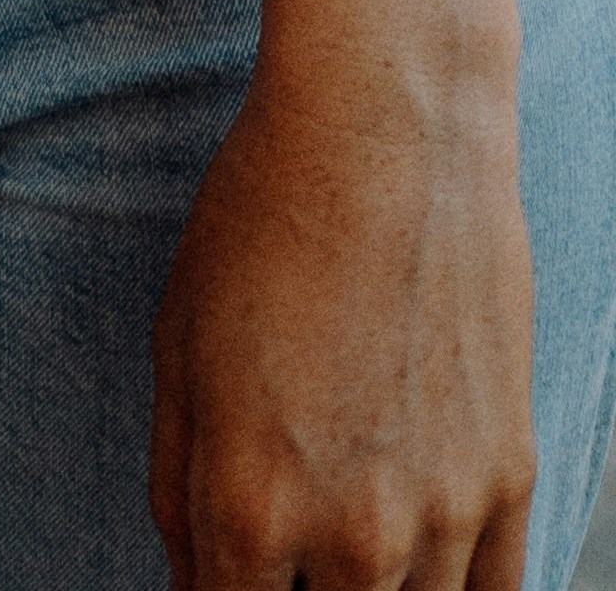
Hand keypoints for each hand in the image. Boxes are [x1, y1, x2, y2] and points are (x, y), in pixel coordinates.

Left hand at [150, 49, 534, 587]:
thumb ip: (179, 491)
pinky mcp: (508, 481)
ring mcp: (442, 517)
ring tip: (341, 540)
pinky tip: (417, 564)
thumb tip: (192, 578)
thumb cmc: (263, 222)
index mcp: (250, 507)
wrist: (385, 136)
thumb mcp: (175, 351)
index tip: (222, 577)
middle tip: (282, 555)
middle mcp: (352, 537)